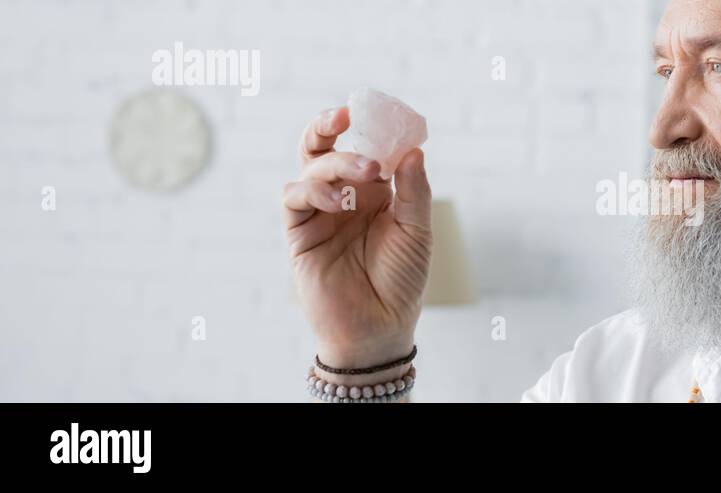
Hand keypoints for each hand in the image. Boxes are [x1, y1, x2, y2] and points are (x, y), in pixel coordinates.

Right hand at [283, 106, 431, 377]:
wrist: (379, 327)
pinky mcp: (299, 234)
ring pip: (311, 168)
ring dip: (335, 162)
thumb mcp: (417, 233)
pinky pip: (293, 198)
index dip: (367, 128)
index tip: (374, 110)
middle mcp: (345, 198)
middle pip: (325, 150)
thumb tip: (413, 150)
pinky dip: (310, 189)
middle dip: (327, 126)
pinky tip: (335, 199)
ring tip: (367, 172)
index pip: (365, 149)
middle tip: (344, 115)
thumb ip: (413, 192)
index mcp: (375, 194)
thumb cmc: (401, 282)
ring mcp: (320, 214)